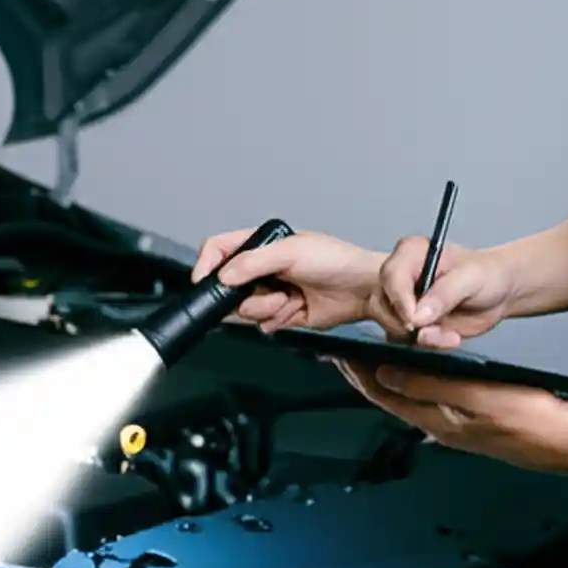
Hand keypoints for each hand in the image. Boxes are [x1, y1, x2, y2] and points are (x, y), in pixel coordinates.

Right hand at [192, 228, 384, 332]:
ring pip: (244, 309)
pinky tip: (297, 309)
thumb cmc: (335, 261)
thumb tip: (224, 276)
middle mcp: (261, 268)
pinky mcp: (279, 313)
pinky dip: (277, 319)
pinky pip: (261, 324)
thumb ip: (254, 262)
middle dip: (249, 294)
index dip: (207, 265)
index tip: (204, 282)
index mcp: (261, 244)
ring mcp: (269, 292)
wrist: (363, 290)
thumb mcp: (292, 252)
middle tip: (272, 290)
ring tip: (291, 299)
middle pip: (228, 287)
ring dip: (267, 308)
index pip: (219, 250)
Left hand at [334, 360, 567, 472]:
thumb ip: (429, 386)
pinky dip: (411, 384)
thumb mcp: (474, 395)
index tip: (338, 354)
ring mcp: (453, 426)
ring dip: (385, 379)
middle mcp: (438, 427)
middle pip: (390, 398)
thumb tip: (388, 376)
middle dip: (364, 376)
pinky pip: (428, 401)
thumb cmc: (529, 418)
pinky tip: (413, 374)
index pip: (383, 395)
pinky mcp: (468, 421)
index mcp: (435, 421)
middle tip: (342, 356)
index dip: (358, 373)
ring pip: (408, 400)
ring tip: (368, 360)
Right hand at [370, 237, 518, 346]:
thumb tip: (417, 316)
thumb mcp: (471, 278)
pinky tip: (447, 337)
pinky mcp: (407, 321)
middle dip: (408, 325)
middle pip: (383, 305)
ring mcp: (401, 300)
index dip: (399, 302)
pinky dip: (425, 345)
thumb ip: (444, 294)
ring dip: (420, 337)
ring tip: (449, 335)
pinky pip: (403, 340)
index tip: (414, 321)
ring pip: (391, 326)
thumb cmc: (487, 275)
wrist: (499, 293)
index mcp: (410, 253)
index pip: (390, 277)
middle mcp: (399, 276)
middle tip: (438, 331)